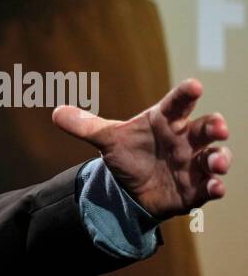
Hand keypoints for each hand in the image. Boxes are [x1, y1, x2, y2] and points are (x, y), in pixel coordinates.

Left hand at [52, 79, 231, 220]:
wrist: (130, 187)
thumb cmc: (129, 153)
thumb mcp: (107, 140)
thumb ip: (85, 126)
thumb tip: (56, 112)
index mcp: (165, 121)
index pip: (178, 103)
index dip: (186, 94)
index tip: (194, 86)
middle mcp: (185, 140)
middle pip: (205, 128)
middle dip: (215, 126)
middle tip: (217, 128)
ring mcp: (193, 164)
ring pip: (214, 157)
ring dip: (220, 159)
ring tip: (217, 163)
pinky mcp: (195, 189)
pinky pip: (209, 187)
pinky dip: (215, 187)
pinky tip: (215, 188)